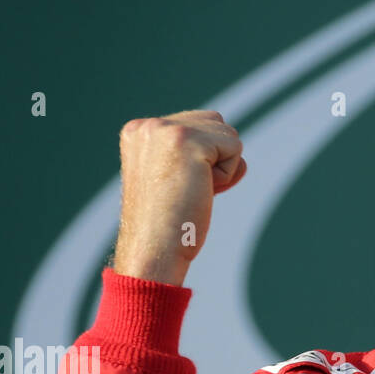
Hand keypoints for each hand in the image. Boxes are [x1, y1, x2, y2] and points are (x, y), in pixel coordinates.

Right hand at [112, 110, 246, 285]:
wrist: (154, 251)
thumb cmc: (170, 227)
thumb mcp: (177, 181)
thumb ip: (197, 157)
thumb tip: (234, 147)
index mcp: (139, 132)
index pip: (196, 125)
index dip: (206, 160)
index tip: (184, 188)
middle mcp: (148, 125)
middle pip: (215, 122)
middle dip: (217, 160)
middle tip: (191, 191)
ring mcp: (165, 130)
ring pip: (227, 133)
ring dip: (223, 168)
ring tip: (194, 191)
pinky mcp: (186, 140)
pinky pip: (234, 147)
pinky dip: (228, 175)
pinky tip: (202, 191)